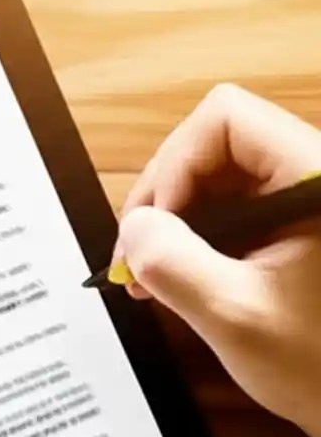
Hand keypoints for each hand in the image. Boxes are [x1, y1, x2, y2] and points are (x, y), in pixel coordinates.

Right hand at [112, 84, 320, 436]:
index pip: (228, 119)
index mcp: (318, 181)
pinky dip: (197, 234)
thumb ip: (175, 265)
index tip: (159, 222)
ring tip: (151, 272)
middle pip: (215, 143)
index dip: (178, 162)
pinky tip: (178, 275)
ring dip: (175, 218)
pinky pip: (234, 204)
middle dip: (165, 195)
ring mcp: (309, 200)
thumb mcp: (238, 318)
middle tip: (136, 253)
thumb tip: (134, 227)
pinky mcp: (301, 223)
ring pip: (218, 175)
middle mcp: (316, 178)